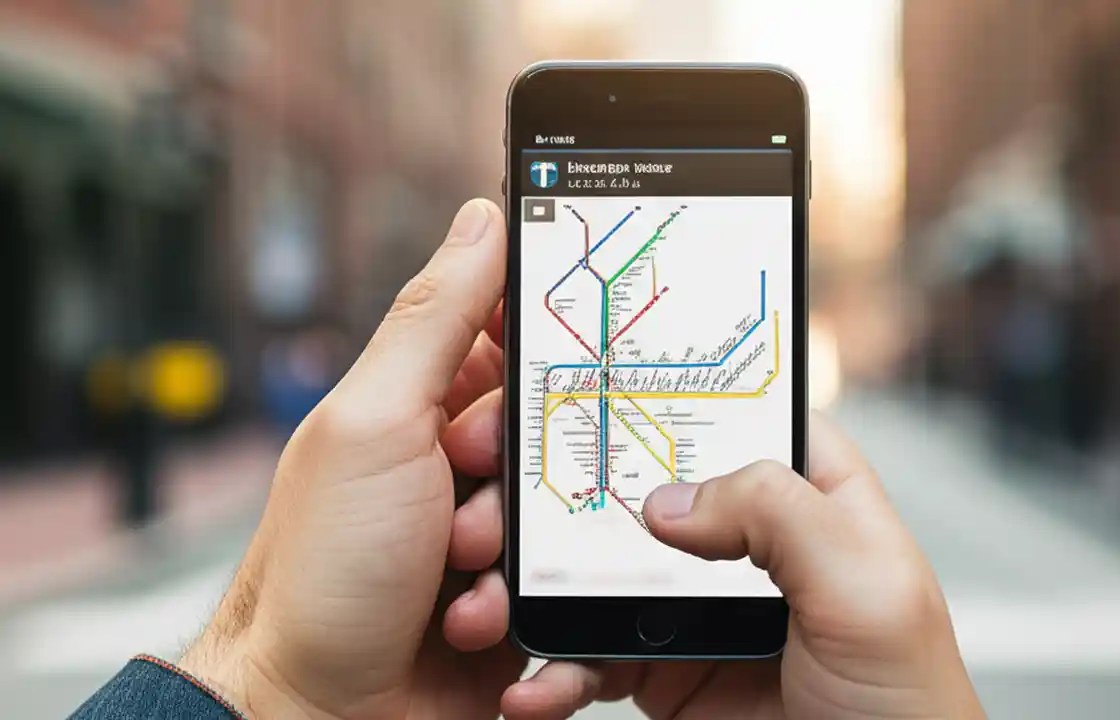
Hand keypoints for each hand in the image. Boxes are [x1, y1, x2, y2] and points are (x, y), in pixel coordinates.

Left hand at [180, 199, 528, 718]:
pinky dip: (531, 609)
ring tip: (457, 582)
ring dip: (523, 554)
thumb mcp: (374, 424)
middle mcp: (469, 464)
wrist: (316, 718)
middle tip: (468, 500)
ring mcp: (499, 536)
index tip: (553, 379)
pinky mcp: (525, 602)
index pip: (521, 340)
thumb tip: (483, 219)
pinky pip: (578, 588)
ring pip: (579, 512)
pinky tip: (472, 626)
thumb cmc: (321, 573)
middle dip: (527, 476)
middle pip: (565, 430)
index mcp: (430, 403)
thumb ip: (436, 319)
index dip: (541, 360)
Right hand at [498, 413, 985, 719]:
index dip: (662, 392)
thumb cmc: (909, 704)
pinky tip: (536, 687)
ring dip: (539, 584)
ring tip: (498, 602)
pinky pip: (592, 658)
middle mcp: (748, 541)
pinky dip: (555, 672)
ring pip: (600, 571)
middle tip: (505, 501)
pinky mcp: (666, 675)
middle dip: (567, 493)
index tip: (585, 384)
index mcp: (809, 497)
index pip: (730, 414)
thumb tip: (670, 497)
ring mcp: (699, 608)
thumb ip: (780, 513)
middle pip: (642, 487)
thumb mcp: (866, 589)